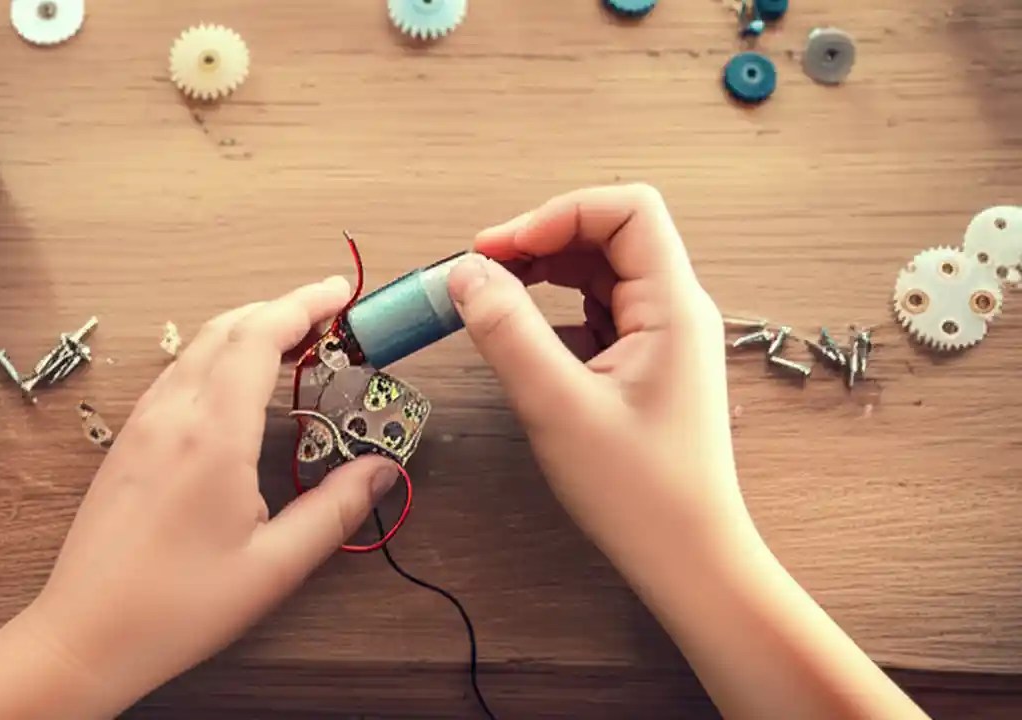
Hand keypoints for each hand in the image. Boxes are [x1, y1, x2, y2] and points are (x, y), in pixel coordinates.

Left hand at [26, 277, 397, 711]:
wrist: (85, 634)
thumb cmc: (178, 606)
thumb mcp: (273, 566)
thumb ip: (333, 510)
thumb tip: (382, 470)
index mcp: (212, 435)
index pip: (260, 338)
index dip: (304, 304)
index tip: (341, 293)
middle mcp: (172, 415)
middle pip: (227, 328)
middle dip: (281, 308)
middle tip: (330, 315)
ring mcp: (143, 425)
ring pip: (197, 346)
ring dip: (247, 329)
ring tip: (293, 340)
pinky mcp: (128, 442)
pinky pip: (177, 374)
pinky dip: (217, 356)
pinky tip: (238, 384)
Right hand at [446, 185, 746, 586]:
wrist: (688, 558)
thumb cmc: (638, 491)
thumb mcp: (558, 406)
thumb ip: (507, 332)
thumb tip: (466, 273)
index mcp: (673, 306)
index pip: (627, 209)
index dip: (559, 214)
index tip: (500, 249)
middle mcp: (676, 310)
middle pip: (609, 236)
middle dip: (541, 241)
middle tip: (479, 271)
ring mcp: (664, 337)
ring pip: (600, 274)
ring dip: (545, 275)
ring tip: (491, 298)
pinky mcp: (647, 365)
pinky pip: (598, 313)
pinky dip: (555, 312)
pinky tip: (523, 339)